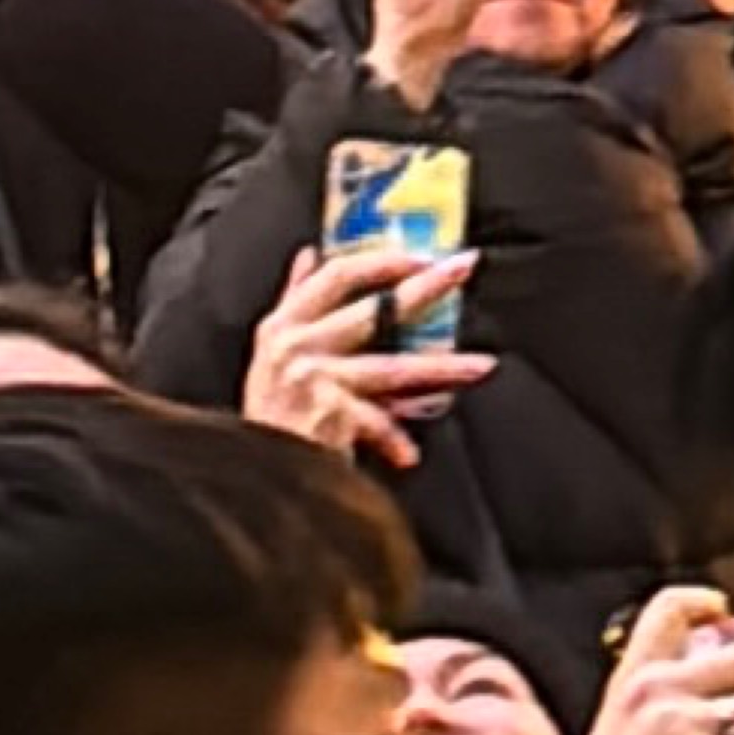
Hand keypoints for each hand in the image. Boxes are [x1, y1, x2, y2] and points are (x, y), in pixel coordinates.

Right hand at [245, 233, 487, 467]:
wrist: (251, 480)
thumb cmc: (266, 417)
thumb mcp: (268, 353)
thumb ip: (292, 302)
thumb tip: (309, 255)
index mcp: (280, 326)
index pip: (337, 276)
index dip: (380, 261)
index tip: (419, 255)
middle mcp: (295, 346)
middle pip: (375, 311)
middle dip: (426, 287)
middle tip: (464, 269)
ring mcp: (314, 380)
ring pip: (393, 370)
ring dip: (443, 369)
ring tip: (482, 366)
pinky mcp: (329, 416)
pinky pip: (378, 425)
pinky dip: (394, 441)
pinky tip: (408, 454)